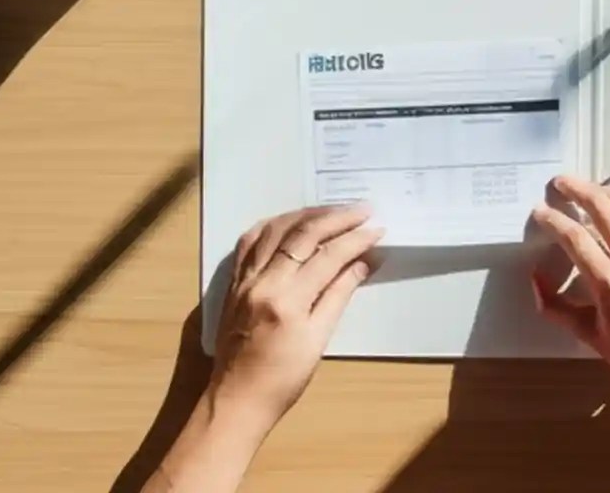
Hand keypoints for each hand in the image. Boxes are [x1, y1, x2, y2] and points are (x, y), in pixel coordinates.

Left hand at [208, 204, 384, 432]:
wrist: (236, 400)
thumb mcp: (318, 340)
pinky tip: (290, 221)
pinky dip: (273, 225)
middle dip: (335, 218)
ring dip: (305, 214)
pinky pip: (250, 241)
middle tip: (362, 210)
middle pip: (302, 235)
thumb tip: (361, 263)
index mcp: (287, 301)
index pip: (327, 256)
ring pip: (274, 230)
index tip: (377, 229)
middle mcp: (262, 282)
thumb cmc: (283, 379)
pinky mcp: (232, 282)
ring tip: (332, 210)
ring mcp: (243, 279)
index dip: (355, 239)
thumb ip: (338, 295)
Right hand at [530, 175, 609, 399]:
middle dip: (576, 190)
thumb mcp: (587, 335)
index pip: (574, 238)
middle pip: (602, 210)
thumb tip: (535, 277)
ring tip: (589, 188)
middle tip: (559, 183)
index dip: (553, 220)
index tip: (540, 211)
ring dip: (607, 191)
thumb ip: (556, 306)